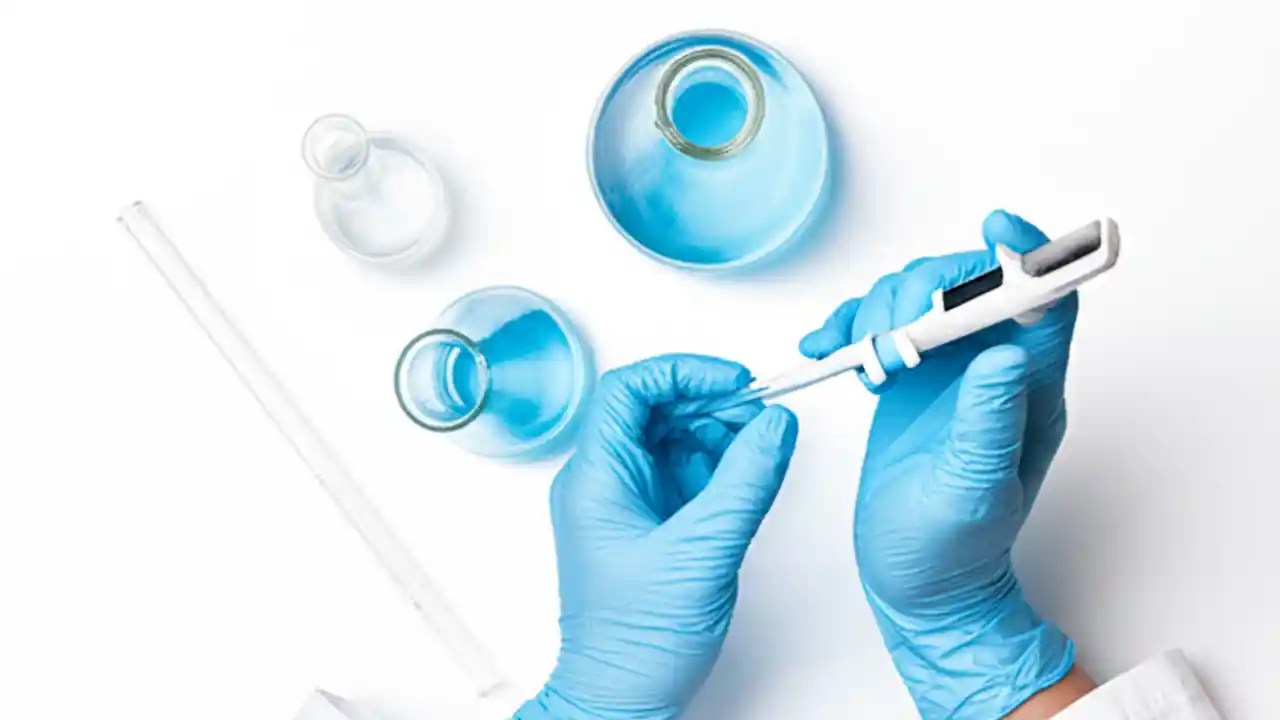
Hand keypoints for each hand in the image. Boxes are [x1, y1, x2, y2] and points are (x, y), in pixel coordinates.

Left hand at [517, 355, 799, 719]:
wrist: (620, 699)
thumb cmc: (636, 642)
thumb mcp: (703, 553)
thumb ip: (745, 482)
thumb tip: (774, 425)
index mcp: (595, 479)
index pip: (628, 390)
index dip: (683, 372)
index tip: (734, 381)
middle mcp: (603, 483)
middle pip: (652, 408)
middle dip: (708, 402)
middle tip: (758, 414)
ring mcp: (625, 502)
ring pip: (670, 438)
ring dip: (716, 432)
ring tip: (757, 446)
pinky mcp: (648, 523)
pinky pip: (682, 473)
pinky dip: (716, 465)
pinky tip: (745, 474)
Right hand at [800, 211, 1077, 718]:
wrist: (917, 582)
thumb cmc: (954, 549)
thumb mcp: (972, 491)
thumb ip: (989, 422)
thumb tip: (1006, 354)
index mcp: (1027, 391)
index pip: (1044, 299)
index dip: (1028, 254)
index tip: (996, 227)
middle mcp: (990, 370)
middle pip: (968, 284)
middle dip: (924, 290)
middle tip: (894, 335)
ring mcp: (947, 371)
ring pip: (918, 295)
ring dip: (880, 309)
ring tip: (863, 358)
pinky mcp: (908, 379)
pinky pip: (879, 325)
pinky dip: (849, 326)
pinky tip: (830, 349)